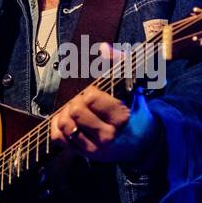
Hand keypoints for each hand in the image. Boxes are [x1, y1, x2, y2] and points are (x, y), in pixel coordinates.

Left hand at [49, 44, 160, 164]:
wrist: (142, 144)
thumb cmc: (136, 112)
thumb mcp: (134, 87)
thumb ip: (120, 64)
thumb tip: (104, 48)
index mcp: (121, 117)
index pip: (91, 98)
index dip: (89, 92)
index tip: (95, 95)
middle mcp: (108, 135)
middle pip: (75, 111)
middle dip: (76, 102)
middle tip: (84, 103)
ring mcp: (95, 147)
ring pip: (65, 124)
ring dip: (65, 114)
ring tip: (75, 112)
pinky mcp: (84, 154)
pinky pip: (59, 138)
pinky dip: (58, 127)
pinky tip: (68, 121)